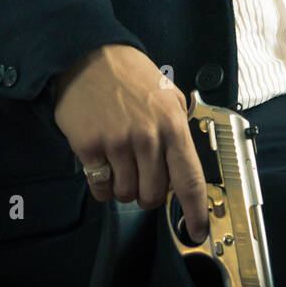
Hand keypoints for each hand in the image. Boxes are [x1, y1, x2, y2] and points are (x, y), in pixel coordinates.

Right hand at [52, 44, 209, 241]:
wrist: (87, 56)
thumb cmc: (128, 75)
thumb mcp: (167, 93)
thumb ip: (178, 127)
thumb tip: (185, 166)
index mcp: (172, 124)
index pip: (190, 179)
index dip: (196, 212)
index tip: (198, 231)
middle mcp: (147, 137)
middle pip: (153, 196)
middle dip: (148, 194)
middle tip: (140, 175)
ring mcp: (117, 143)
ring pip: (125, 194)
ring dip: (122, 186)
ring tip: (118, 160)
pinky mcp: (88, 147)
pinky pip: (99, 187)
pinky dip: (100, 183)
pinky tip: (101, 161)